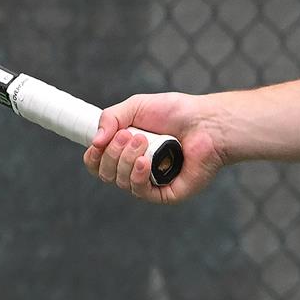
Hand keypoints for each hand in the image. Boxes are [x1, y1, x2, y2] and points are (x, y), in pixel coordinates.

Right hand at [83, 92, 227, 202]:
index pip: (98, 164)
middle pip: (106, 173)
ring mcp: (151, 182)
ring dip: (126, 160)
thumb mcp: (136, 107)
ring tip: (143, 140)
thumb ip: (110, 118)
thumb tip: (95, 141)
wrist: (207, 122)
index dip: (92, 157)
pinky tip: (144, 162)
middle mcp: (136, 169)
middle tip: (131, 135)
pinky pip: (141, 192)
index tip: (97, 145)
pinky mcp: (166, 193)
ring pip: (121, 182)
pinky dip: (137, 177)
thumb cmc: (177, 113)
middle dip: (113, 153)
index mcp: (127, 151)